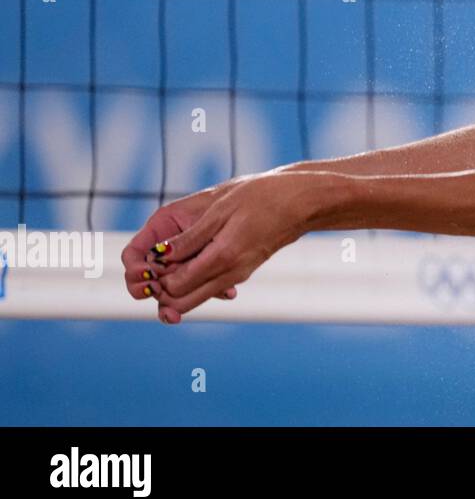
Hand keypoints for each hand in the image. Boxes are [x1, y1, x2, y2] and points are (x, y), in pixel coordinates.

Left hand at [144, 171, 336, 323]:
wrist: (301, 201)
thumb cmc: (263, 196)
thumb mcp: (222, 209)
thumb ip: (190, 237)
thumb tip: (160, 255)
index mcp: (224, 257)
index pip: (175, 285)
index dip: (156, 275)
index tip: (149, 256)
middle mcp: (231, 273)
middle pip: (182, 301)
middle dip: (161, 289)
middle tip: (153, 265)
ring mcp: (238, 274)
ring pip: (195, 298)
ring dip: (176, 286)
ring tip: (167, 260)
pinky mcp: (242, 270)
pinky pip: (210, 287)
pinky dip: (193, 280)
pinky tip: (188, 259)